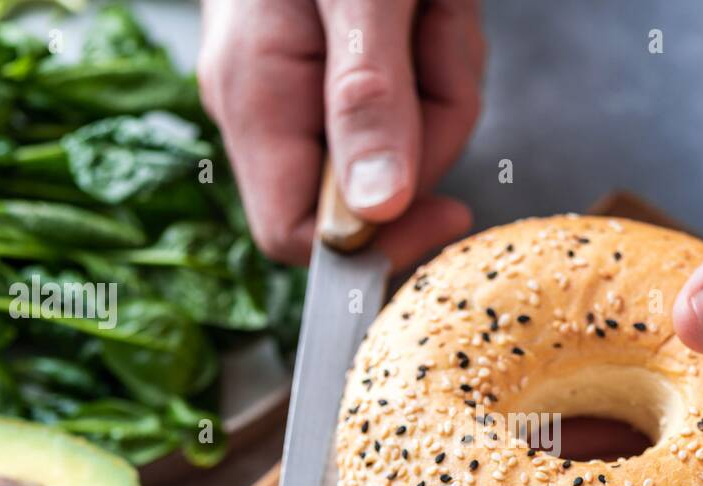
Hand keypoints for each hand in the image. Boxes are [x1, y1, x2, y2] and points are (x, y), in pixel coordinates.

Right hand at [198, 0, 484, 266]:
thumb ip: (367, 99)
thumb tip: (373, 213)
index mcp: (255, 98)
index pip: (296, 236)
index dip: (375, 244)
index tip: (448, 210)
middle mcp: (278, 105)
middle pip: (373, 190)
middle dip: (431, 125)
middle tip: (435, 37)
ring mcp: (317, 89)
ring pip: (410, 142)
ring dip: (446, 77)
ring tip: (430, 6)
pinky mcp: (357, 71)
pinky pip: (420, 100)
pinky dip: (444, 54)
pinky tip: (432, 6)